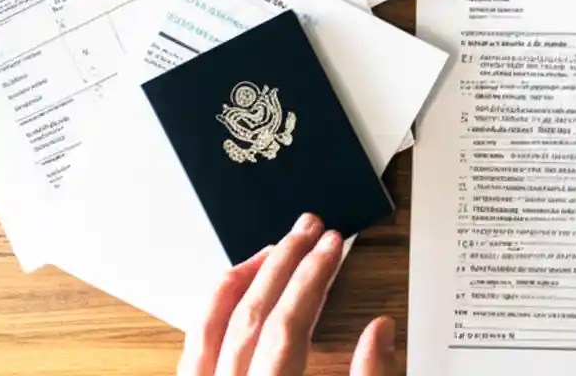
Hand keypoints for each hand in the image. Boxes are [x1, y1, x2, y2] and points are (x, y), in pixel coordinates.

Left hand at [178, 213, 398, 375]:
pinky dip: (214, 310)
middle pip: (252, 316)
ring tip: (272, 249)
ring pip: (212, 327)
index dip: (312, 279)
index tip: (332, 245)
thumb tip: (380, 331)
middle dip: (284, 264)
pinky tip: (232, 290)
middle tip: (308, 229)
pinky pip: (195, 345)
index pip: (289, 326)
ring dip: (244, 280)